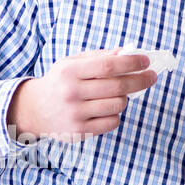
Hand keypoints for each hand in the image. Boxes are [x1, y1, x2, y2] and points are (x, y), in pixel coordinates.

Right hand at [6, 48, 156, 143]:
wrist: (34, 110)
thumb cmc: (59, 82)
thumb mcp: (71, 63)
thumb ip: (98, 57)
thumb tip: (126, 53)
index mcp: (70, 71)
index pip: (108, 66)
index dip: (131, 63)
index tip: (145, 62)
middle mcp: (72, 92)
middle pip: (118, 87)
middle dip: (140, 81)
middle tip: (151, 77)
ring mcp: (76, 114)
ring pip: (118, 105)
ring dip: (125, 98)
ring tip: (119, 95)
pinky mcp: (79, 131)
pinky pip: (112, 122)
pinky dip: (116, 115)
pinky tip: (108, 110)